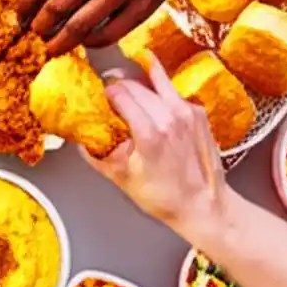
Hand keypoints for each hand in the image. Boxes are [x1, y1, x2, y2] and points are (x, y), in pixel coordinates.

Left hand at [16, 0, 231, 53]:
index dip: (27, 1)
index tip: (18, 13)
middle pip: (59, 7)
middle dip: (40, 25)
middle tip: (31, 32)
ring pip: (84, 24)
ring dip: (63, 40)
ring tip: (51, 46)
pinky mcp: (149, 0)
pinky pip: (116, 30)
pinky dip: (96, 40)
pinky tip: (86, 41)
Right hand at [84, 59, 229, 236]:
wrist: (204, 205)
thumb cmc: (166, 197)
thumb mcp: (122, 179)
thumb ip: (97, 155)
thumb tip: (82, 139)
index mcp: (150, 132)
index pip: (120, 93)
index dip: (105, 92)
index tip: (99, 98)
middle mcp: (170, 116)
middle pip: (135, 84)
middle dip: (118, 86)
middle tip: (109, 94)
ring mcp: (187, 111)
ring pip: (156, 81)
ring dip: (138, 81)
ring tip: (128, 88)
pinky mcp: (198, 112)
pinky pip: (172, 91)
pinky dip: (159, 91)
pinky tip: (152, 100)